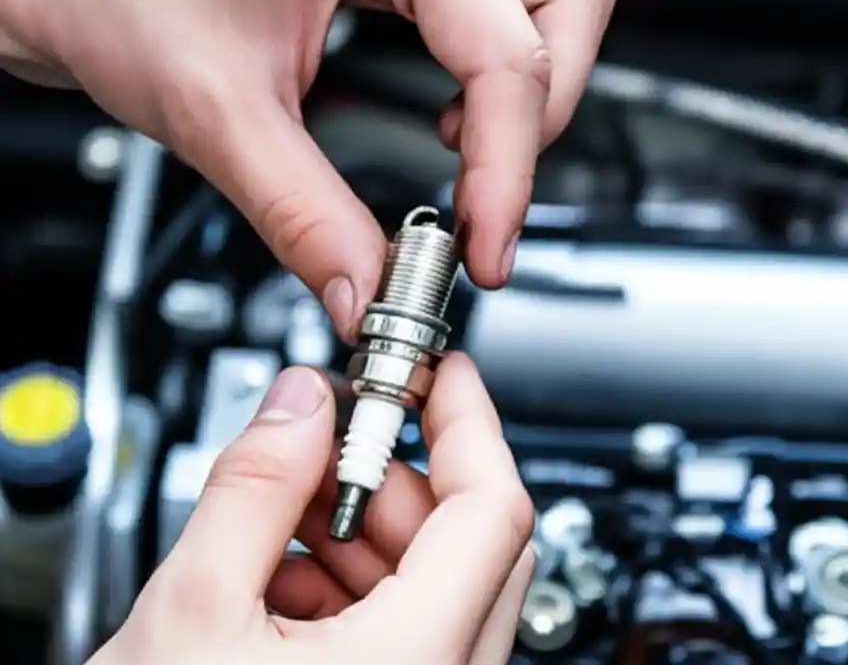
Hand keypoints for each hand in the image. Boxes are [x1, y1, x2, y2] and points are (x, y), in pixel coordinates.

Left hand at [0, 0, 613, 336]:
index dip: (506, 166)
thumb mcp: (216, 111)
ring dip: (530, 83)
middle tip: (486, 197)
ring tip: (463, 151)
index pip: (503, 47)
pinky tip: (448, 114)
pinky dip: (497, 65)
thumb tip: (369, 289)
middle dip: (542, 110)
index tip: (484, 247)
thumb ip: (305, 213)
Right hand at [90, 356, 535, 663]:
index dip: (469, 422)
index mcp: (418, 664)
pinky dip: (360, 592)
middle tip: (331, 448)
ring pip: (441, 590)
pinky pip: (413, 635)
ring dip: (371, 537)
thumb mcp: (189, 612)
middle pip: (473, 546)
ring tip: (284, 520)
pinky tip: (283, 584)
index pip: (495, 508)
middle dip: (399, 482)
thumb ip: (253, 486)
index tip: (440, 374)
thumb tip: (300, 402)